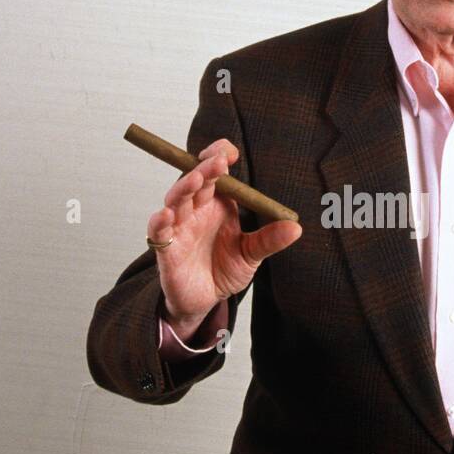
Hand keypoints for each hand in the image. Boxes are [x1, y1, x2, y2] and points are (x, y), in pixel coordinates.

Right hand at [147, 138, 301, 332]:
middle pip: (196, 180)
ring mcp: (179, 227)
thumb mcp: (251, 254)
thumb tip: (296, 228)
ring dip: (184, 188)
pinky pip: (158, 231)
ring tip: (195, 179)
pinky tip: (166, 215)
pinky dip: (159, 222)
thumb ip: (269, 240)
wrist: (205, 300)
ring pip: (176, 200)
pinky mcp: (166, 249)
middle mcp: (196, 210)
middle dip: (205, 168)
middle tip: (217, 161)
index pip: (215, 171)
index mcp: (217, 204)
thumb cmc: (223, 270)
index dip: (218, 157)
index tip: (230, 153)